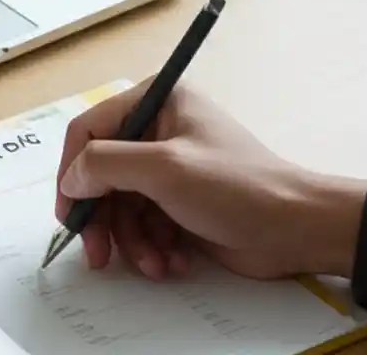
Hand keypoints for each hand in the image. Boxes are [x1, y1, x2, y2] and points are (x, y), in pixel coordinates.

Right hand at [55, 81, 366, 280]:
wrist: (297, 230)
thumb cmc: (237, 187)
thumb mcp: (164, 169)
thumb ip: (106, 165)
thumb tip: (71, 180)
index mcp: (157, 102)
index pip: (89, 130)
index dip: (72, 172)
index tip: (69, 212)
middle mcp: (158, 130)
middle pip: (101, 175)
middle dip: (102, 219)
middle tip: (99, 254)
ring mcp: (168, 168)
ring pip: (120, 206)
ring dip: (131, 240)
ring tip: (152, 263)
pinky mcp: (178, 202)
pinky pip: (143, 224)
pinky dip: (150, 247)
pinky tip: (171, 261)